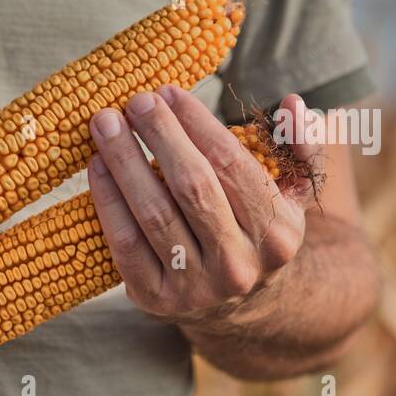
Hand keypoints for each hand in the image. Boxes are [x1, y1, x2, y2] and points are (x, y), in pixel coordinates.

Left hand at [85, 88, 320, 327]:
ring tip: (105, 125)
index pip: (231, 165)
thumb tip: (291, 104)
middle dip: (159, 136)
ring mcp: (195, 287)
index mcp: (277, 233)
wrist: (240, 304)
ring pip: (154, 213)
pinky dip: (107, 201)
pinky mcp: (155, 299)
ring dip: (124, 162)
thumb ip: (299, 147)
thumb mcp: (292, 194)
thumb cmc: (257, 229)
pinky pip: (125, 243)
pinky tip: (97, 166)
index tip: (168, 92)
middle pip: (191, 187)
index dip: (196, 124)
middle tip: (135, 101)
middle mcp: (238, 264)